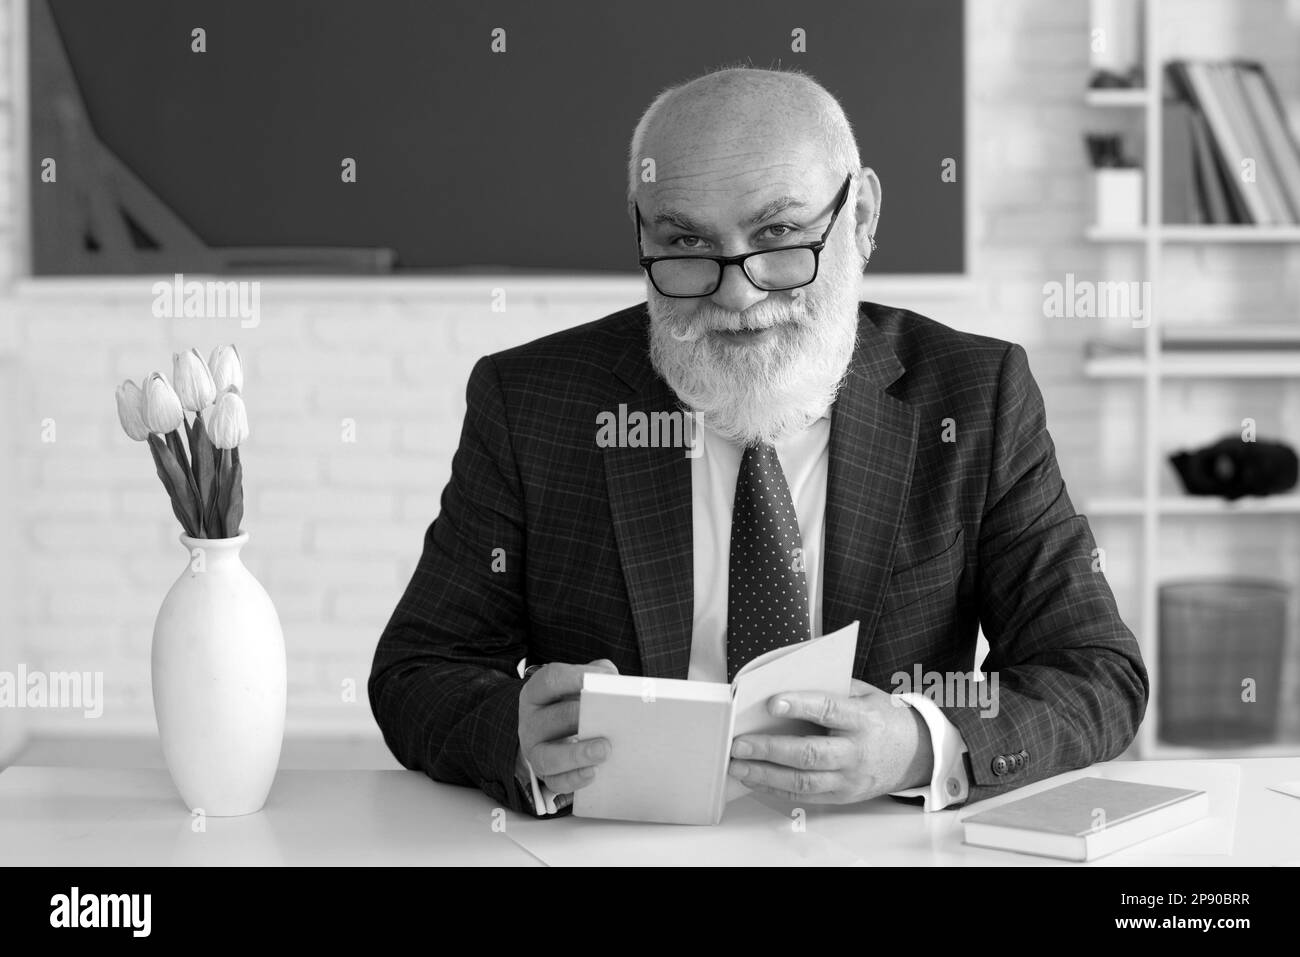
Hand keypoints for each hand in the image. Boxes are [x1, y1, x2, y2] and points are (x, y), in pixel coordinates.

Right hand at [517, 659, 617, 795]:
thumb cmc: (576, 705)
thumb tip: (615, 682)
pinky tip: (595, 772)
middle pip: (551, 719)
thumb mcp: (583, 684)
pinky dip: (575, 779)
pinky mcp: (546, 776)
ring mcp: (535, 751)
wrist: (561, 735)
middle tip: (606, 718)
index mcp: (538, 693)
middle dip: (577, 718)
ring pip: (547, 757)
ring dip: (576, 754)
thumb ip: (598, 676)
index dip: (572, 678)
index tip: (595, 682)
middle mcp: (531, 722)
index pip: (549, 680)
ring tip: (605, 750)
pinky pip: (556, 782)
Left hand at [726, 679, 933, 803]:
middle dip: (770, 749)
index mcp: (862, 719)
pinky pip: (805, 795)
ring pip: (802, 781)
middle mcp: (856, 752)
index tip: (771, 703)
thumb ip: (829, 688)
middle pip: (809, 753)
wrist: (917, 753)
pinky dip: (776, 788)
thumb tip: (783, 681)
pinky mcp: (843, 796)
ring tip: (738, 765)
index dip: (799, 706)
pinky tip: (755, 779)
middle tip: (740, 743)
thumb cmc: (883, 717)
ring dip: (765, 774)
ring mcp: (849, 778)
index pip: (828, 710)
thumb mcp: (863, 693)